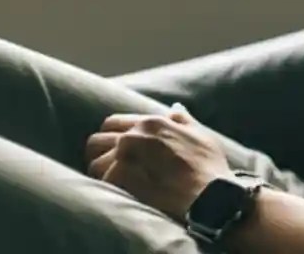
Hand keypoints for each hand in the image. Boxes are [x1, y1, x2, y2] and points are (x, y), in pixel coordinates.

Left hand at [85, 105, 231, 219]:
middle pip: (96, 142)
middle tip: (109, 169)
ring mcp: (125, 156)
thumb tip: (175, 108)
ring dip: (103, 175)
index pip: (112, 123)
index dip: (111, 137)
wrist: (209, 193)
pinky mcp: (121, 177)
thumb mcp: (200, 135)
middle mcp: (134, 135)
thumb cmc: (208, 165)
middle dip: (100, 155)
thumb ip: (182, 120)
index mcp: (151, 122)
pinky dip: (110, 191)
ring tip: (115, 185)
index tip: (117, 151)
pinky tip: (123, 195)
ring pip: (94, 164)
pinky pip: (102, 183)